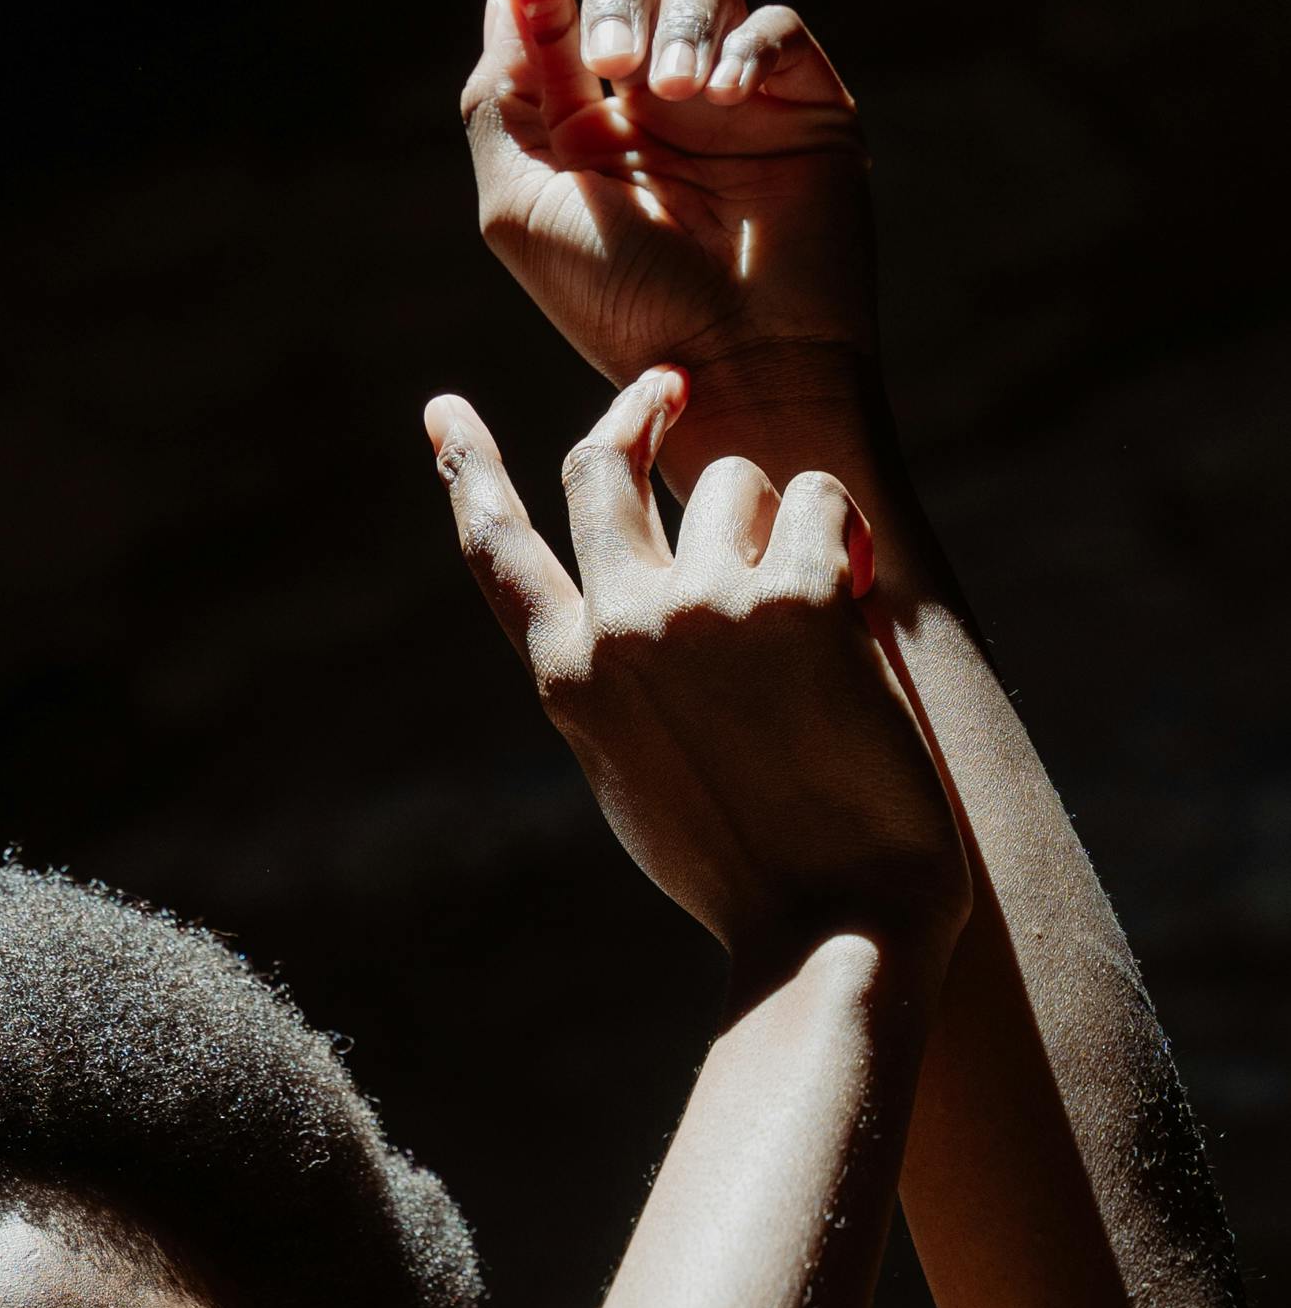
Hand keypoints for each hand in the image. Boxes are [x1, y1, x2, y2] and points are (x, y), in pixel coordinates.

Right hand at [426, 370, 968, 982]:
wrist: (835, 921)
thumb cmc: (751, 869)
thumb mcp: (640, 776)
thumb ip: (624, 679)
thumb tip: (647, 586)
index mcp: (569, 681)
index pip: (499, 549)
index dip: (468, 469)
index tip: (443, 413)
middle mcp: (622, 629)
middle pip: (602, 469)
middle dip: (637, 411)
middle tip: (669, 386)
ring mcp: (707, 607)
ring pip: (734, 478)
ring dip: (780, 517)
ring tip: (818, 598)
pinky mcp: (800, 597)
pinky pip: (821, 500)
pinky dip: (849, 538)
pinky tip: (863, 594)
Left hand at [462, 0, 873, 414]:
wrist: (738, 358)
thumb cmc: (623, 304)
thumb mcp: (522, 211)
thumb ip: (498, 107)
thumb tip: (499, 1)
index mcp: (582, 126)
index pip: (555, 18)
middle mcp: (654, 103)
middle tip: (611, 62)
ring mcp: (730, 97)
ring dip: (679, 17)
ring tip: (673, 92)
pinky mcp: (802, 101)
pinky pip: (775, 25)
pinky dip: (744, 44)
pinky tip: (726, 97)